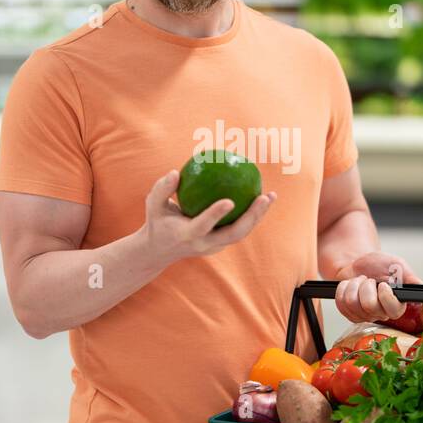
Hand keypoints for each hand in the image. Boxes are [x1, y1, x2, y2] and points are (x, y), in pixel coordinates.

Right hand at [140, 169, 274, 265]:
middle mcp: (204, 244)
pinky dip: (252, 216)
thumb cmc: (157, 221)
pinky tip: (261, 198)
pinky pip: (239, 229)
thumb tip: (176, 172)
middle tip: (264, 196)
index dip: (216, 214)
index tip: (230, 200)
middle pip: (233, 234)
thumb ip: (162, 188)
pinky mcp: (220, 245)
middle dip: (251, 217)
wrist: (159, 251)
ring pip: (241, 234)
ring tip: (270, 196)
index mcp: (187, 235)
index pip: (203, 226)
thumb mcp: (152, 205)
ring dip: (258, 216)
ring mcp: (214, 247)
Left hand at [334, 252, 420, 322]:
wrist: (357, 262)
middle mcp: (382, 313)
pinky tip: (350, 285)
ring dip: (354, 285)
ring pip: (353, 304)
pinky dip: (343, 288)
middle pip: (370, 306)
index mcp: (397, 304)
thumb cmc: (378, 264)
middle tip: (369, 279)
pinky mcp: (350, 314)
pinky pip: (341, 304)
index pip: (393, 310)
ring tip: (360, 280)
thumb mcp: (398, 265)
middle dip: (366, 286)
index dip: (385, 296)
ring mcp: (365, 315)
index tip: (383, 283)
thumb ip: (410, 277)